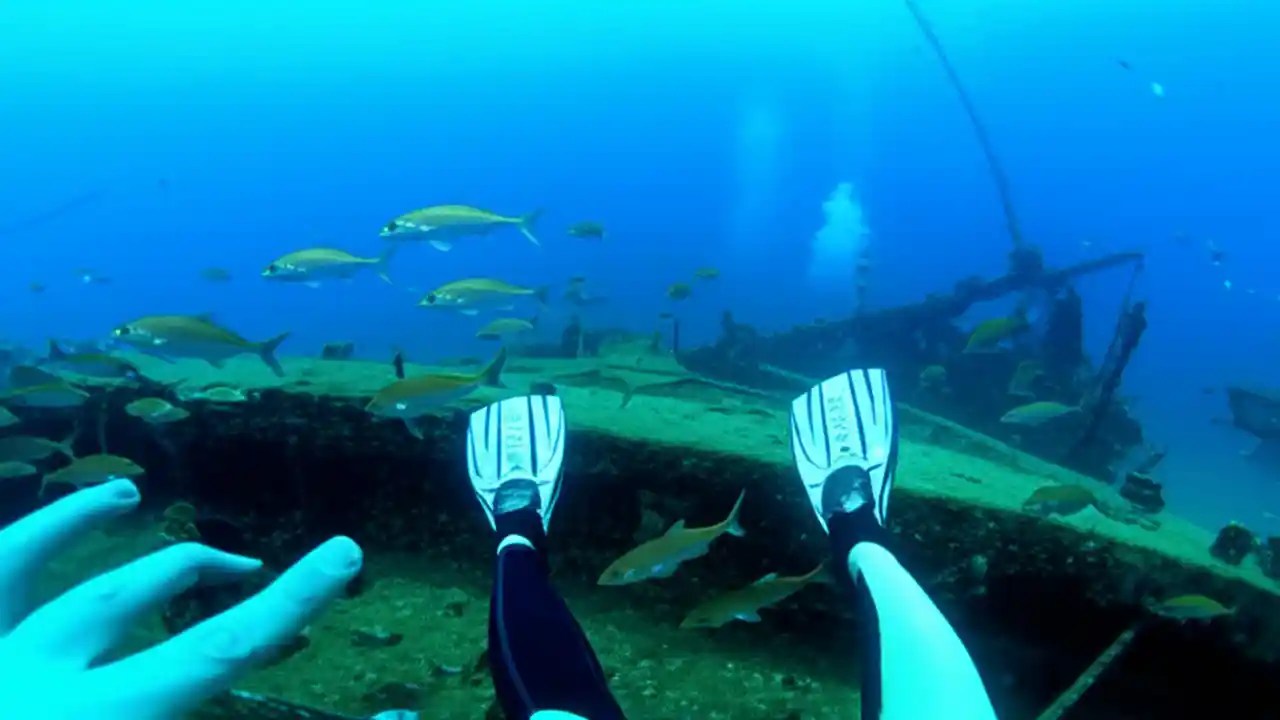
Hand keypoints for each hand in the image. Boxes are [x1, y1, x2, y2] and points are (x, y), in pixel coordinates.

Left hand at [0, 479, 362, 719]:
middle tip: (253, 563)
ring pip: (13, 563)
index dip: (286, 602)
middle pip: (121, 595)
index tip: (341, 553)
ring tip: (122, 494)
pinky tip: (23, 545)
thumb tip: (259, 699)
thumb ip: (175, 719)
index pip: (213, 650)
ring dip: (66, 523)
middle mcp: (27, 676)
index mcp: (93, 719)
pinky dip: (13, 552)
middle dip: (197, 566)